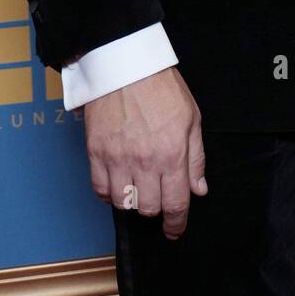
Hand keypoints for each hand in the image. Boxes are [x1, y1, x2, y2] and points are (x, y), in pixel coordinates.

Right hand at [84, 67, 205, 240]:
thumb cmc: (163, 88)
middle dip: (156, 208)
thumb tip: (198, 189)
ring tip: (138, 188)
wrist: (127, 64)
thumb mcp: (192, 118)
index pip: (175, 204)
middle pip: (148, 208)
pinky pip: (99, 189)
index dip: (176, 224)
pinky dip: (109, 193)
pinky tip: (118, 183)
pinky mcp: (95, 152)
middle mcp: (144, 161)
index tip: (175, 231)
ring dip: (133, 201)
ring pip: (123, 203)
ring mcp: (117, 158)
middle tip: (159, 196)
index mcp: (172, 154)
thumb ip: (196, 158)